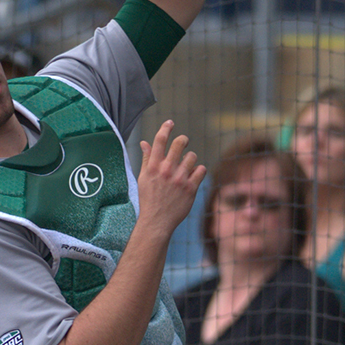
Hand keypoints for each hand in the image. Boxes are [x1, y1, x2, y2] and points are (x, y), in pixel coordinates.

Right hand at [136, 120, 205, 238]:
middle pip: (179, 144)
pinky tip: (194, 175)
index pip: (160, 141)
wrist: (157, 221)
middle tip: (184, 142)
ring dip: (190, 159)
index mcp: (153, 167)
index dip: (166, 128)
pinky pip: (201, 170)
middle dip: (183, 140)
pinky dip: (199, 171)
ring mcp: (179, 179)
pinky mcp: (191, 188)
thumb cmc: (149, 199)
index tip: (170, 122)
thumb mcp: (143, 178)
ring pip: (192, 157)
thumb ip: (146, 159)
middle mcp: (166, 170)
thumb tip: (144, 143)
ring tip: (187, 167)